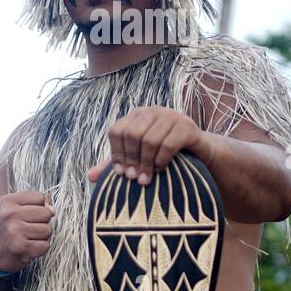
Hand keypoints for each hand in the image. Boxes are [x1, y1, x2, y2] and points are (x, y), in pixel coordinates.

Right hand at [0, 191, 54, 272]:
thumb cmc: (8, 228)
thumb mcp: (14, 208)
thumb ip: (35, 202)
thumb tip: (52, 210)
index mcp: (7, 201)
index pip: (40, 197)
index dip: (39, 207)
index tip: (28, 215)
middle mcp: (10, 214)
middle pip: (46, 213)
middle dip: (42, 222)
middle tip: (28, 228)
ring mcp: (15, 231)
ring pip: (47, 230)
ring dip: (42, 236)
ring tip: (28, 238)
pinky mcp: (21, 247)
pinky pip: (45, 245)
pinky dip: (40, 248)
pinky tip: (29, 247)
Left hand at [87, 106, 207, 185]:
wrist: (200, 153)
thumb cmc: (164, 155)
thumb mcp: (138, 158)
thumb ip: (117, 164)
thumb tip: (90, 176)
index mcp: (137, 115)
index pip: (117, 130)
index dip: (116, 153)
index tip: (120, 174)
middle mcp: (153, 111)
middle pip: (132, 134)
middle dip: (131, 160)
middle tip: (134, 179)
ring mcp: (171, 116)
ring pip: (150, 139)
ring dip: (146, 163)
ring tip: (146, 180)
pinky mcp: (187, 126)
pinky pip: (169, 143)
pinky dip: (162, 159)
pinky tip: (161, 169)